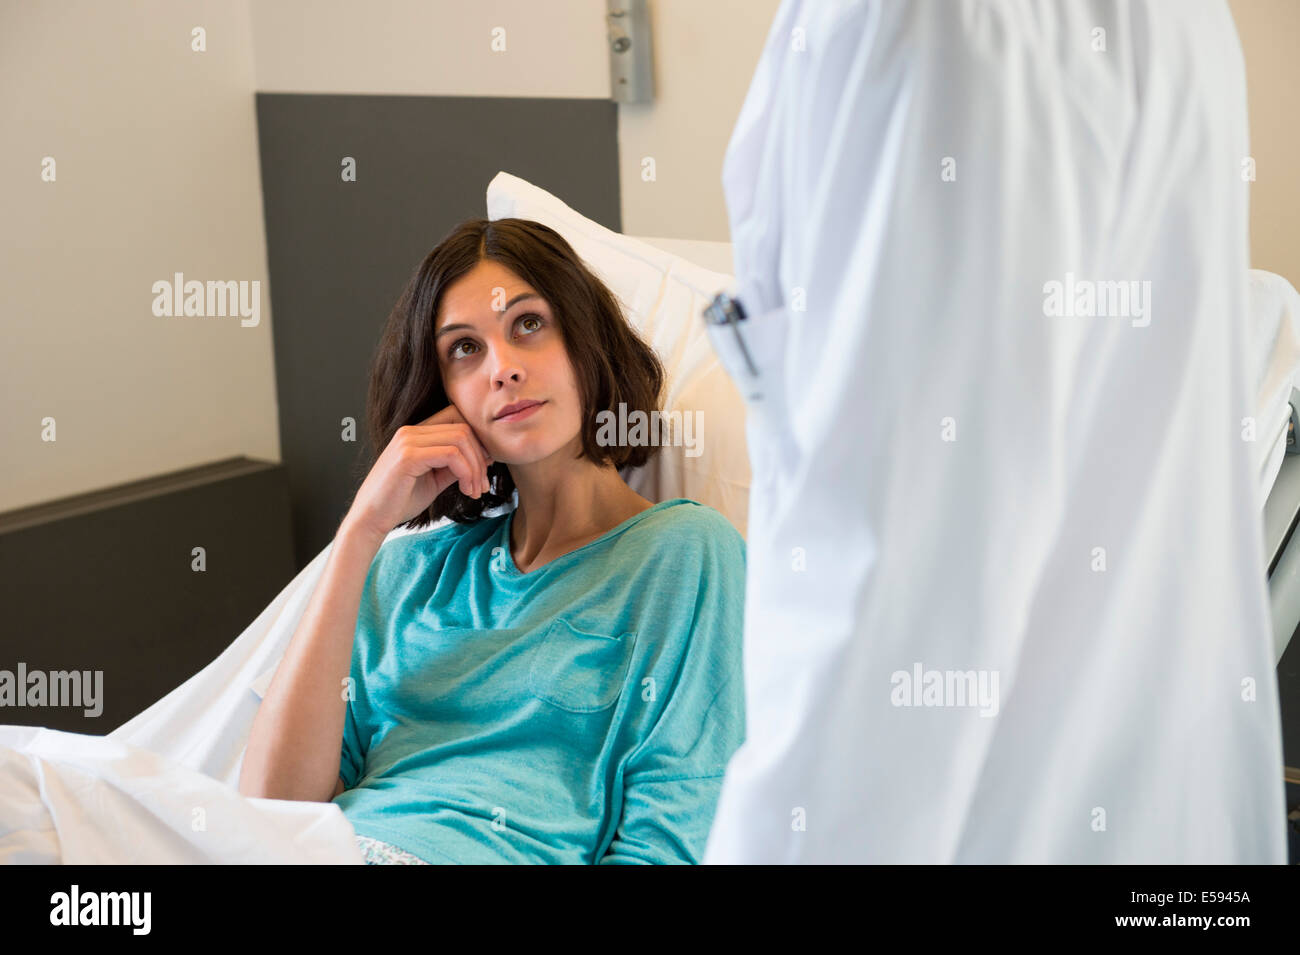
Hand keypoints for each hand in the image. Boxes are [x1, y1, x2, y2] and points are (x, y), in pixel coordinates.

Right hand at [343, 403, 492, 539]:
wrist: (371, 519)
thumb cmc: (400, 501)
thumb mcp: (435, 479)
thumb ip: (455, 465)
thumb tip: (485, 456)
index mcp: (416, 433)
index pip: (457, 418)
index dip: (478, 440)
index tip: (485, 467)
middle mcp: (410, 431)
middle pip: (463, 427)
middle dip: (481, 457)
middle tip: (483, 485)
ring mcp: (408, 440)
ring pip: (461, 439)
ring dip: (475, 467)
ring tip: (475, 491)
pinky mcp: (408, 456)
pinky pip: (451, 454)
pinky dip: (466, 472)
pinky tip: (466, 490)